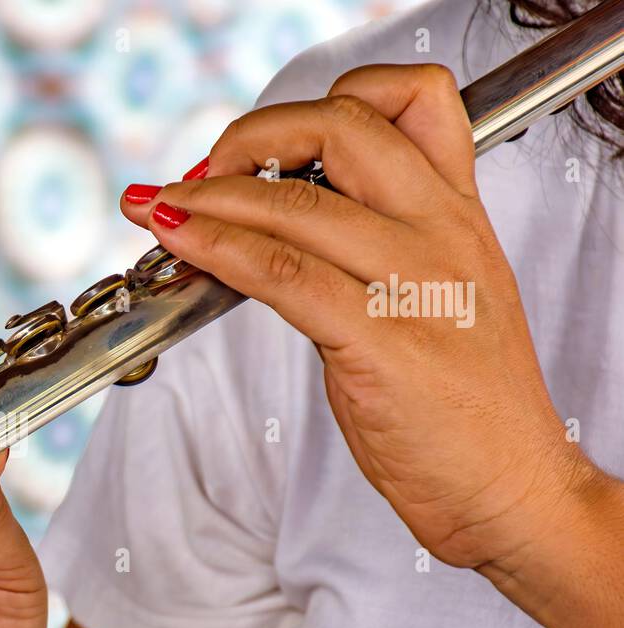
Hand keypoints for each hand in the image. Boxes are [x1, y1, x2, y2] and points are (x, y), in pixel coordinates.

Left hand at [121, 64, 604, 571]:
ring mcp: (419, 286)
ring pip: (297, 205)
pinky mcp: (386, 343)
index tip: (261, 144)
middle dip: (250, 137)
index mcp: (459, 215)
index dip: (322, 102)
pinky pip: (285, 275)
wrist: (509, 489)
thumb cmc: (462, 407)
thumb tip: (272, 224)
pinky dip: (219, 251)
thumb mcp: (432, 298)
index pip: (413, 98)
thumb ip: (370, 250)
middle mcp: (444, 235)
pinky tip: (182, 244)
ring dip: (209, 198)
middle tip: (199, 174)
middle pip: (343, 128)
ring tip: (159, 208)